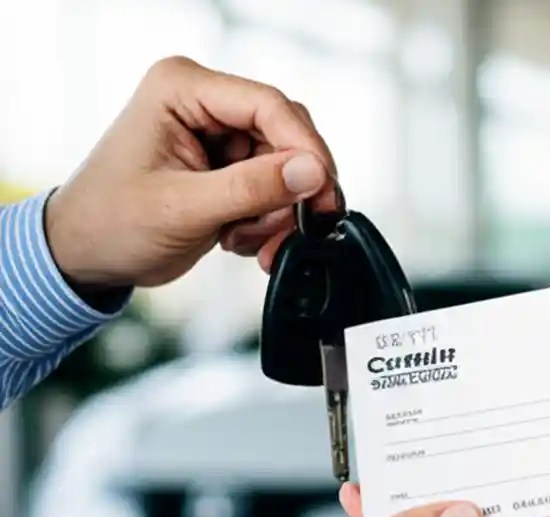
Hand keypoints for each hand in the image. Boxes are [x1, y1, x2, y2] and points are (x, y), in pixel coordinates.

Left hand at [45, 56, 340, 290]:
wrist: (86, 255)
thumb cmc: (110, 223)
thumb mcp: (183, 208)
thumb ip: (251, 188)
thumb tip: (313, 172)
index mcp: (181, 88)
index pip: (268, 104)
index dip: (305, 148)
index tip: (323, 191)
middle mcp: (204, 102)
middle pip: (286, 135)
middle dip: (292, 188)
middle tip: (293, 229)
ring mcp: (218, 134)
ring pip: (288, 167)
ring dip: (278, 213)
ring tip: (244, 241)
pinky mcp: (228, 165)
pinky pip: (277, 186)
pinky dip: (270, 220)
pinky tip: (242, 240)